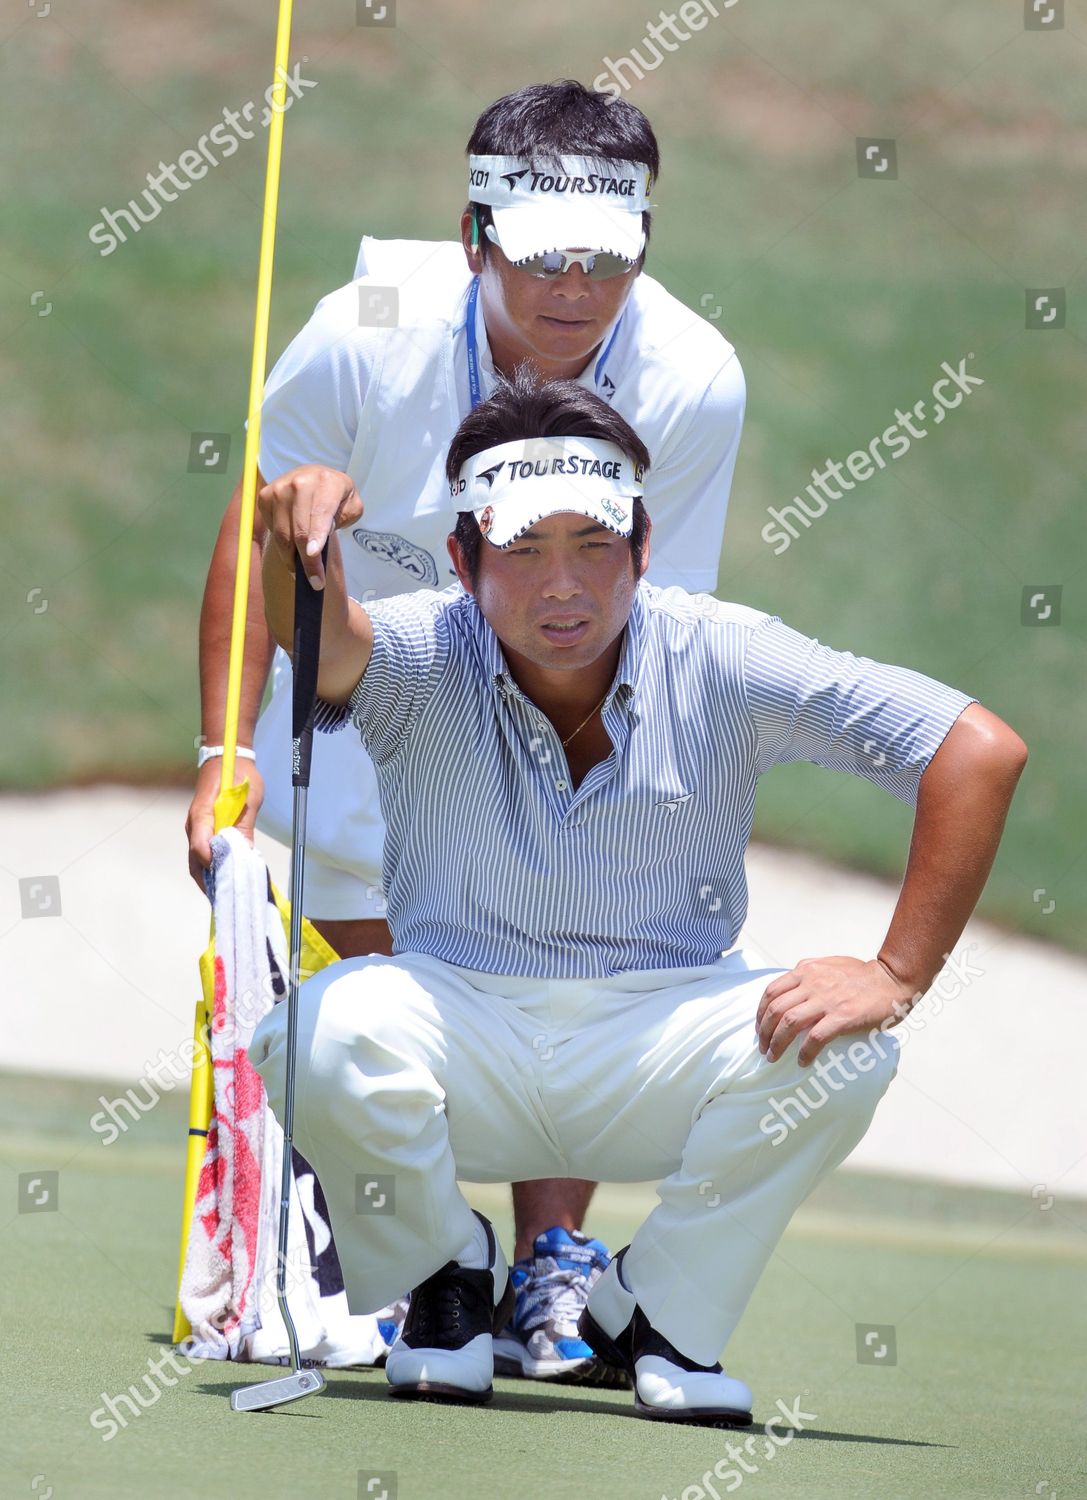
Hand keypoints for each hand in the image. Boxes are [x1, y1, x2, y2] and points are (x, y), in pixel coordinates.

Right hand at [185, 755, 265, 890]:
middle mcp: (195, 824)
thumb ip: (245, 826)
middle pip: (195, 859)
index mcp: (203, 813)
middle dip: (209, 881)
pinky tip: (225, 879)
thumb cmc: (239, 774)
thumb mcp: (249, 799)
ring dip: (209, 878)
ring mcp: (196, 828)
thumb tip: (246, 854)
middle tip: (226, 898)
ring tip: (226, 895)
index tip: (223, 872)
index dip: (210, 860)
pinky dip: (211, 869)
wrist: (226, 757)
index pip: (200, 843)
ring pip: (197, 860)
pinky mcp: (202, 830)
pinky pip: (202, 854)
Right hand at [257, 465, 362, 589]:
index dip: (316, 535)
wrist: (314, 476)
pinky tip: (292, 550)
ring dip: (292, 558)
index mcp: (326, 482)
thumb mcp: (352, 505)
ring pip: (283, 534)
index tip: (313, 554)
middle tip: (315, 582)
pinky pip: (272, 530)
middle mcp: (300, 482)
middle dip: (307, 561)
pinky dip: (282, 545)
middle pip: (300, 530)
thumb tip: (323, 535)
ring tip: (302, 572)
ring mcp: (279, 489)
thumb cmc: (336, 497)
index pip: (320, 514)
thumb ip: (345, 518)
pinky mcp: (265, 497)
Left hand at [756, 956, 916, 1065]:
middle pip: (775, 1009)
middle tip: (763, 1048)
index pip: (771, 991)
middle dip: (764, 1032)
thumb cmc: (863, 975)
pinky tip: (803, 1062)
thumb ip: (809, 974)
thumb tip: (791, 988)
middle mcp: (813, 983)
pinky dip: (805, 1052)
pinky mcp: (843, 1017)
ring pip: (789, 1023)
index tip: (759, 1028)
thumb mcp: (829, 965)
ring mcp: (827, 1000)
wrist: (892, 980)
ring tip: (773, 1057)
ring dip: (777, 1044)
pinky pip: (815, 1038)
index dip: (760, 1012)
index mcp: (807, 971)